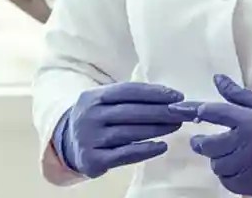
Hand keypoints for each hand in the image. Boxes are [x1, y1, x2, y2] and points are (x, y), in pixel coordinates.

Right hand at [55, 82, 185, 178]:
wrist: (68, 145)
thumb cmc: (97, 118)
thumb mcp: (103, 101)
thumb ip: (127, 97)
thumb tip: (167, 96)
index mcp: (92, 97)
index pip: (127, 91)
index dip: (154, 93)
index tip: (177, 96)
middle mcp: (89, 116)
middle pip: (130, 112)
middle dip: (160, 111)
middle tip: (182, 112)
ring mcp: (89, 138)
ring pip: (129, 132)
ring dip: (157, 129)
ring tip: (176, 126)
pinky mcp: (93, 160)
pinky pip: (124, 154)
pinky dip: (145, 150)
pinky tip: (162, 146)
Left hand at [170, 74, 251, 195]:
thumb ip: (238, 95)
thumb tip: (217, 78)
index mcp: (251, 120)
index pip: (214, 112)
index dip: (194, 110)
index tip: (180, 110)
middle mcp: (248, 144)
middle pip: (210, 144)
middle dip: (201, 142)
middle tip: (199, 141)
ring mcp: (251, 166)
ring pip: (217, 164)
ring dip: (216, 159)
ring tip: (223, 154)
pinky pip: (228, 182)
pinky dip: (226, 175)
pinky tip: (233, 167)